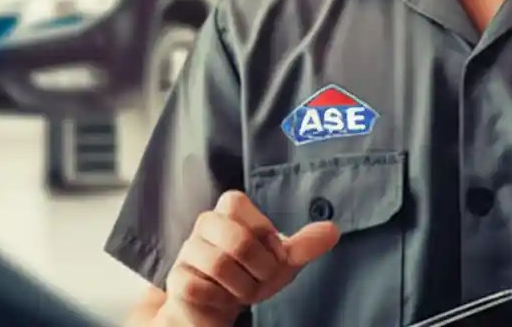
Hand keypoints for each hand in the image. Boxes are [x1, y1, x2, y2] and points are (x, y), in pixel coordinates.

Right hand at [161, 190, 339, 325]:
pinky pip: (202, 287)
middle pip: (238, 240)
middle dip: (259, 267)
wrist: (216, 307)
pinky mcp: (177, 279)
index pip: (239, 204)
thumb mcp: (281, 261)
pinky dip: (222, 299)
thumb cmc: (248, 274)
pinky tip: (223, 298)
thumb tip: (334, 230)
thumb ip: (304, 245)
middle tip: (260, 277)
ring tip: (243, 291)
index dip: (263, 235)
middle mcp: (204, 224)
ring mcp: (187, 251)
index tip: (270, 253)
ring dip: (243, 287)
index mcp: (228, 210)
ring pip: (220, 265)